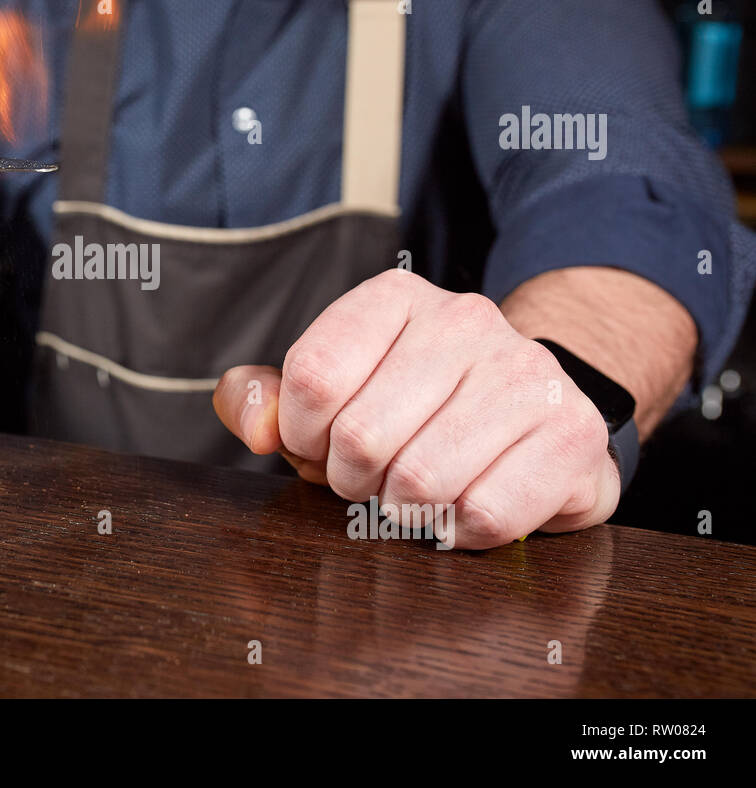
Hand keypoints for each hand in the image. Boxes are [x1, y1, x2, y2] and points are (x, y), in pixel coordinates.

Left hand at [212, 269, 620, 548]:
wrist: (534, 412)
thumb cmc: (413, 407)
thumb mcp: (330, 390)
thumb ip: (265, 400)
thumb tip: (256, 426)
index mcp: (395, 297)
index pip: (313, 377)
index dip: (301, 435)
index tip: (319, 445)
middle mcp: (466, 319)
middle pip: (361, 436)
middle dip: (351, 479)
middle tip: (372, 476)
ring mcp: (527, 373)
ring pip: (420, 482)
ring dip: (403, 508)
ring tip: (416, 489)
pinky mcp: (572, 435)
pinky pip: (482, 515)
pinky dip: (458, 531)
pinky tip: (465, 504)